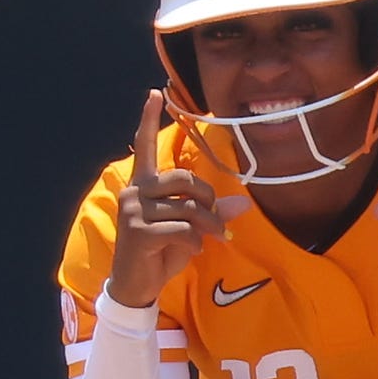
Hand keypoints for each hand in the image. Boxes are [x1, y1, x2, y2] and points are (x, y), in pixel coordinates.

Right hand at [109, 92, 250, 305]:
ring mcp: (134, 211)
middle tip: (215, 222)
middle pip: (185, 179)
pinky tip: (192, 250)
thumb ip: (210, 212)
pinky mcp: (139, 232)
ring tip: (209, 238)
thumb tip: (243, 203)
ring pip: (188, 207)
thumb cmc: (161, 252)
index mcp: (142, 185)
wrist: (137, 285)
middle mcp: (134, 192)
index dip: (147, 119)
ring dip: (208, 226)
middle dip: (208, 200)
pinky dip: (196, 242)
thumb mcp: (189, 229)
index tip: (155, 94)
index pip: (143, 146)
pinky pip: (183, 229)